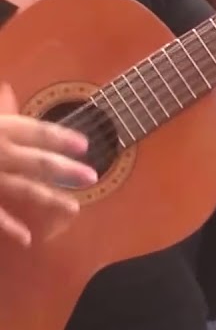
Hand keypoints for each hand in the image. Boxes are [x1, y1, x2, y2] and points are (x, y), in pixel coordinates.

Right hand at [0, 85, 95, 246]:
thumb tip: (7, 91)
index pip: (33, 130)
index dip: (60, 137)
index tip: (85, 144)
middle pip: (36, 160)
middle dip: (66, 169)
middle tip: (92, 176)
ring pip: (21, 188)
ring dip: (49, 198)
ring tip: (73, 207)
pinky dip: (9, 227)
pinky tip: (26, 238)